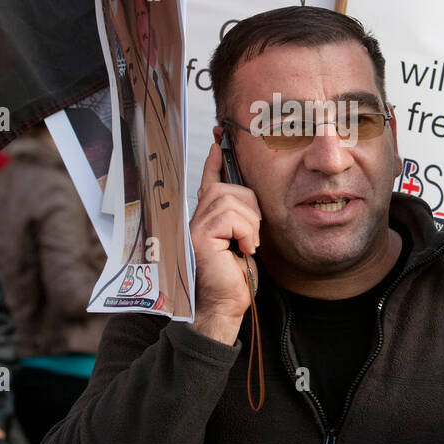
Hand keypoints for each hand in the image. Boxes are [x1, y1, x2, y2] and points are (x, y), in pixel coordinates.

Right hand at [189, 142, 260, 343]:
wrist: (225, 306)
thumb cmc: (235, 278)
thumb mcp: (244, 240)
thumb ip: (241, 216)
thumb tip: (246, 193)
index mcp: (205, 217)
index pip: (209, 178)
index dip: (215, 157)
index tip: (219, 136)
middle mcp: (195, 218)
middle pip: (226, 187)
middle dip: (248, 207)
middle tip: (250, 236)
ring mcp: (194, 225)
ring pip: (231, 200)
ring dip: (250, 224)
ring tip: (246, 246)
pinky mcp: (199, 235)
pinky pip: (233, 217)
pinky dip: (246, 233)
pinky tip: (241, 251)